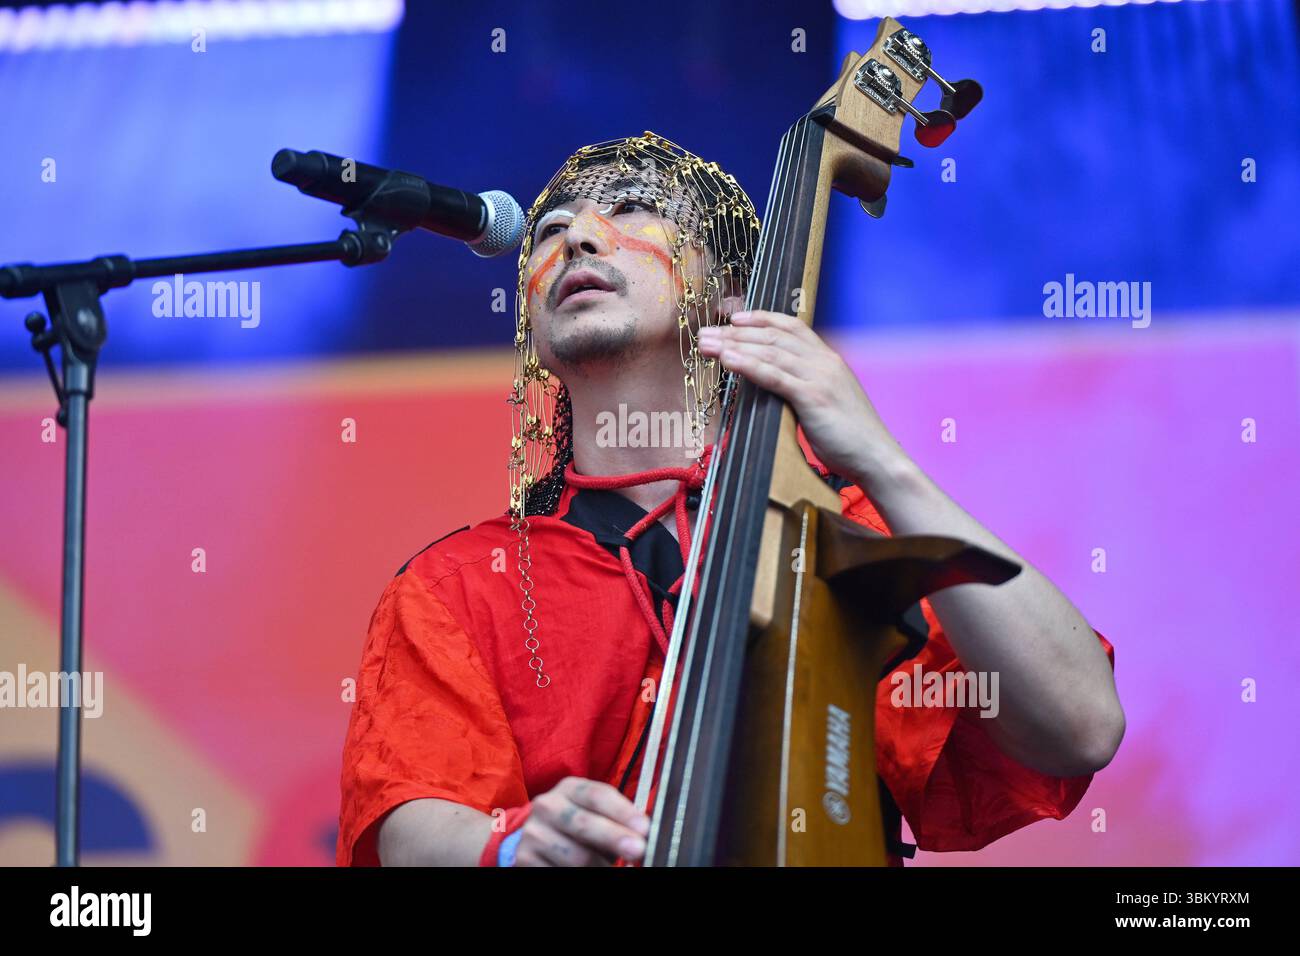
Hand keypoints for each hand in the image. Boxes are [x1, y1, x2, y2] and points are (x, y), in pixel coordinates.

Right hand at [513, 777, 649, 866]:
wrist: (538, 836)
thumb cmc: (580, 823)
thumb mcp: (596, 811)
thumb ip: (619, 817)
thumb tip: (645, 833)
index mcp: (570, 788)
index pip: (597, 796)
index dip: (623, 812)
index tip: (645, 828)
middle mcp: (547, 806)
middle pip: (583, 824)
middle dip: (614, 838)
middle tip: (638, 850)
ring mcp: (534, 833)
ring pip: (575, 856)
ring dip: (600, 866)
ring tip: (609, 866)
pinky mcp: (525, 859)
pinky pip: (560, 873)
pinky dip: (581, 876)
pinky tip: (589, 872)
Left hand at [696, 310, 902, 485]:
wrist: (875, 456)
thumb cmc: (850, 436)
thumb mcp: (825, 401)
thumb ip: (803, 387)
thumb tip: (774, 385)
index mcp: (828, 359)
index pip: (790, 326)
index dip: (759, 318)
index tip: (732, 317)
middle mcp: (824, 361)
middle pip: (773, 336)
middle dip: (735, 332)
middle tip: (705, 332)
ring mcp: (820, 376)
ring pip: (770, 352)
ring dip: (733, 345)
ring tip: (706, 344)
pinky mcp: (813, 396)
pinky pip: (775, 376)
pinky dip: (748, 365)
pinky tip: (727, 360)